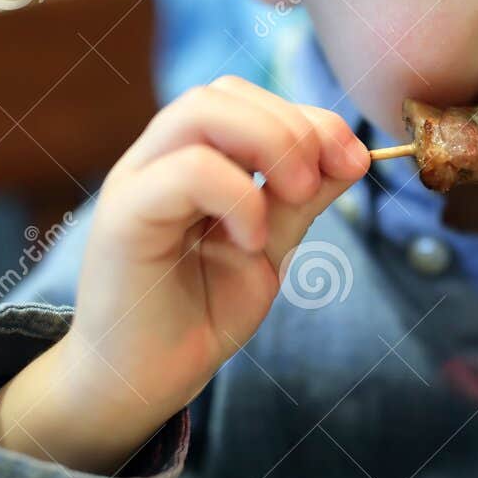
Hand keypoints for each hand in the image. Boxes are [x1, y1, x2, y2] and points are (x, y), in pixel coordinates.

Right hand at [0, 76, 368, 473]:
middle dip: (292, 126)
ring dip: (270, 145)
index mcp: (189, 159)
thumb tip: (354, 154)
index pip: (245, 100)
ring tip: (296, 198)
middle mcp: (156, 159)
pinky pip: (187, 172)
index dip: (307, 117)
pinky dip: (238, 197)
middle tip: (320, 184)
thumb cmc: (197, 315)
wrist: (144, 383)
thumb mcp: (268, 247)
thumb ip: (301, 198)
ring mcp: (136, 182)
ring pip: (200, 111)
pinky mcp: (123, 218)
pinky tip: (252, 241)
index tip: (354, 161)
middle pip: (223, 93)